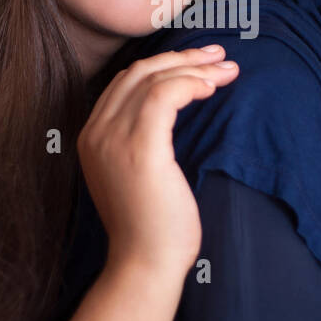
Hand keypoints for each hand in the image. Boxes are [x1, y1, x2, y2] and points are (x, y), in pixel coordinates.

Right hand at [78, 45, 237, 275]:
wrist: (145, 264)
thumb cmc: (154, 227)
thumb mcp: (140, 174)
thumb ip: (144, 141)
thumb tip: (177, 108)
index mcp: (92, 137)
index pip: (126, 83)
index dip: (165, 65)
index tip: (200, 63)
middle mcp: (95, 132)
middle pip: (139, 73)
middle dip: (183, 57)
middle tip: (220, 56)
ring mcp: (113, 138)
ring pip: (154, 78)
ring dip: (195, 68)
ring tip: (227, 70)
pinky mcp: (139, 147)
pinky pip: (165, 94)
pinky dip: (191, 83)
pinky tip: (212, 88)